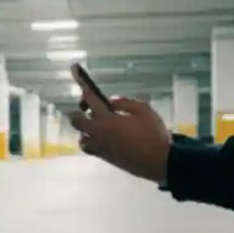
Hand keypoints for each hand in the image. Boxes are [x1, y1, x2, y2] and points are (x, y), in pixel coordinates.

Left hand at [66, 64, 171, 183]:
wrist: (158, 161)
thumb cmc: (153, 134)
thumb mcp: (144, 110)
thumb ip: (125, 103)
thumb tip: (111, 101)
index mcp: (107, 119)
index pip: (89, 98)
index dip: (81, 83)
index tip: (75, 70)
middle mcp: (98, 133)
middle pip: (76, 120)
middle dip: (79, 112)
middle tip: (90, 108)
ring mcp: (99, 147)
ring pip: (82, 137)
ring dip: (86, 129)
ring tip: (98, 126)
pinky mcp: (104, 158)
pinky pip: (90, 148)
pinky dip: (92, 140)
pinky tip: (104, 137)